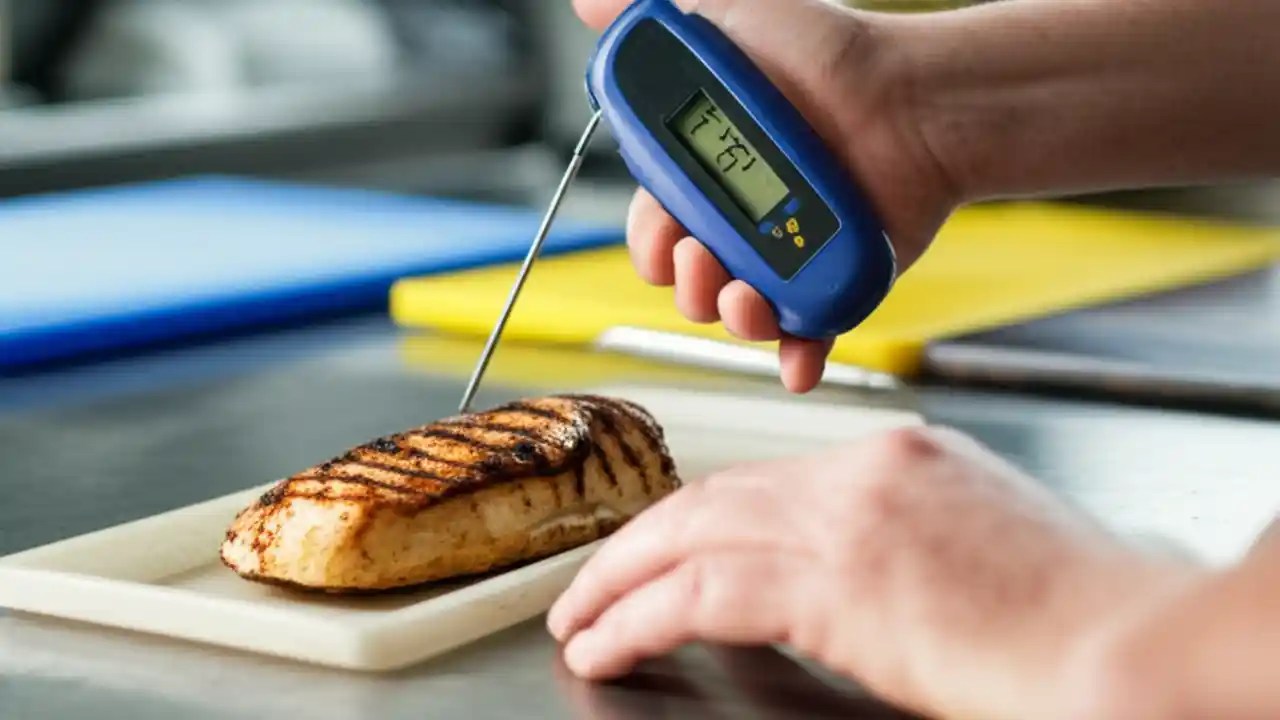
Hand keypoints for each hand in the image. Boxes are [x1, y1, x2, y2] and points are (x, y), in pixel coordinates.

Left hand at [547, 426, 1195, 719]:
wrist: (1122, 643)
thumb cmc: (1075, 613)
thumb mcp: (979, 542)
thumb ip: (899, 537)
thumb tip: (846, 574)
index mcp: (899, 455)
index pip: (766, 477)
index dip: (699, 515)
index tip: (663, 545)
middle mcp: (861, 471)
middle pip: (714, 493)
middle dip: (640, 540)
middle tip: (593, 579)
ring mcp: (844, 519)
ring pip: (690, 534)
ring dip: (619, 579)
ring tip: (579, 617)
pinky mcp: (830, 582)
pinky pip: (699, 593)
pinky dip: (637, 617)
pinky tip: (606, 645)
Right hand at [573, 0, 958, 392]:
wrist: (915, 95)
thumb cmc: (829, 56)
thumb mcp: (732, 17)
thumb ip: (656, 13)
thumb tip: (589, 6)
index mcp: (705, 178)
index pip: (653, 232)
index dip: (650, 244)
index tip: (665, 231)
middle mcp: (740, 226)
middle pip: (689, 284)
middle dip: (685, 284)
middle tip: (702, 257)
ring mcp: (786, 261)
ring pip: (738, 316)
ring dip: (730, 318)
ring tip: (747, 293)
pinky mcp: (834, 288)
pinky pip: (808, 339)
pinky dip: (799, 361)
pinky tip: (797, 365)